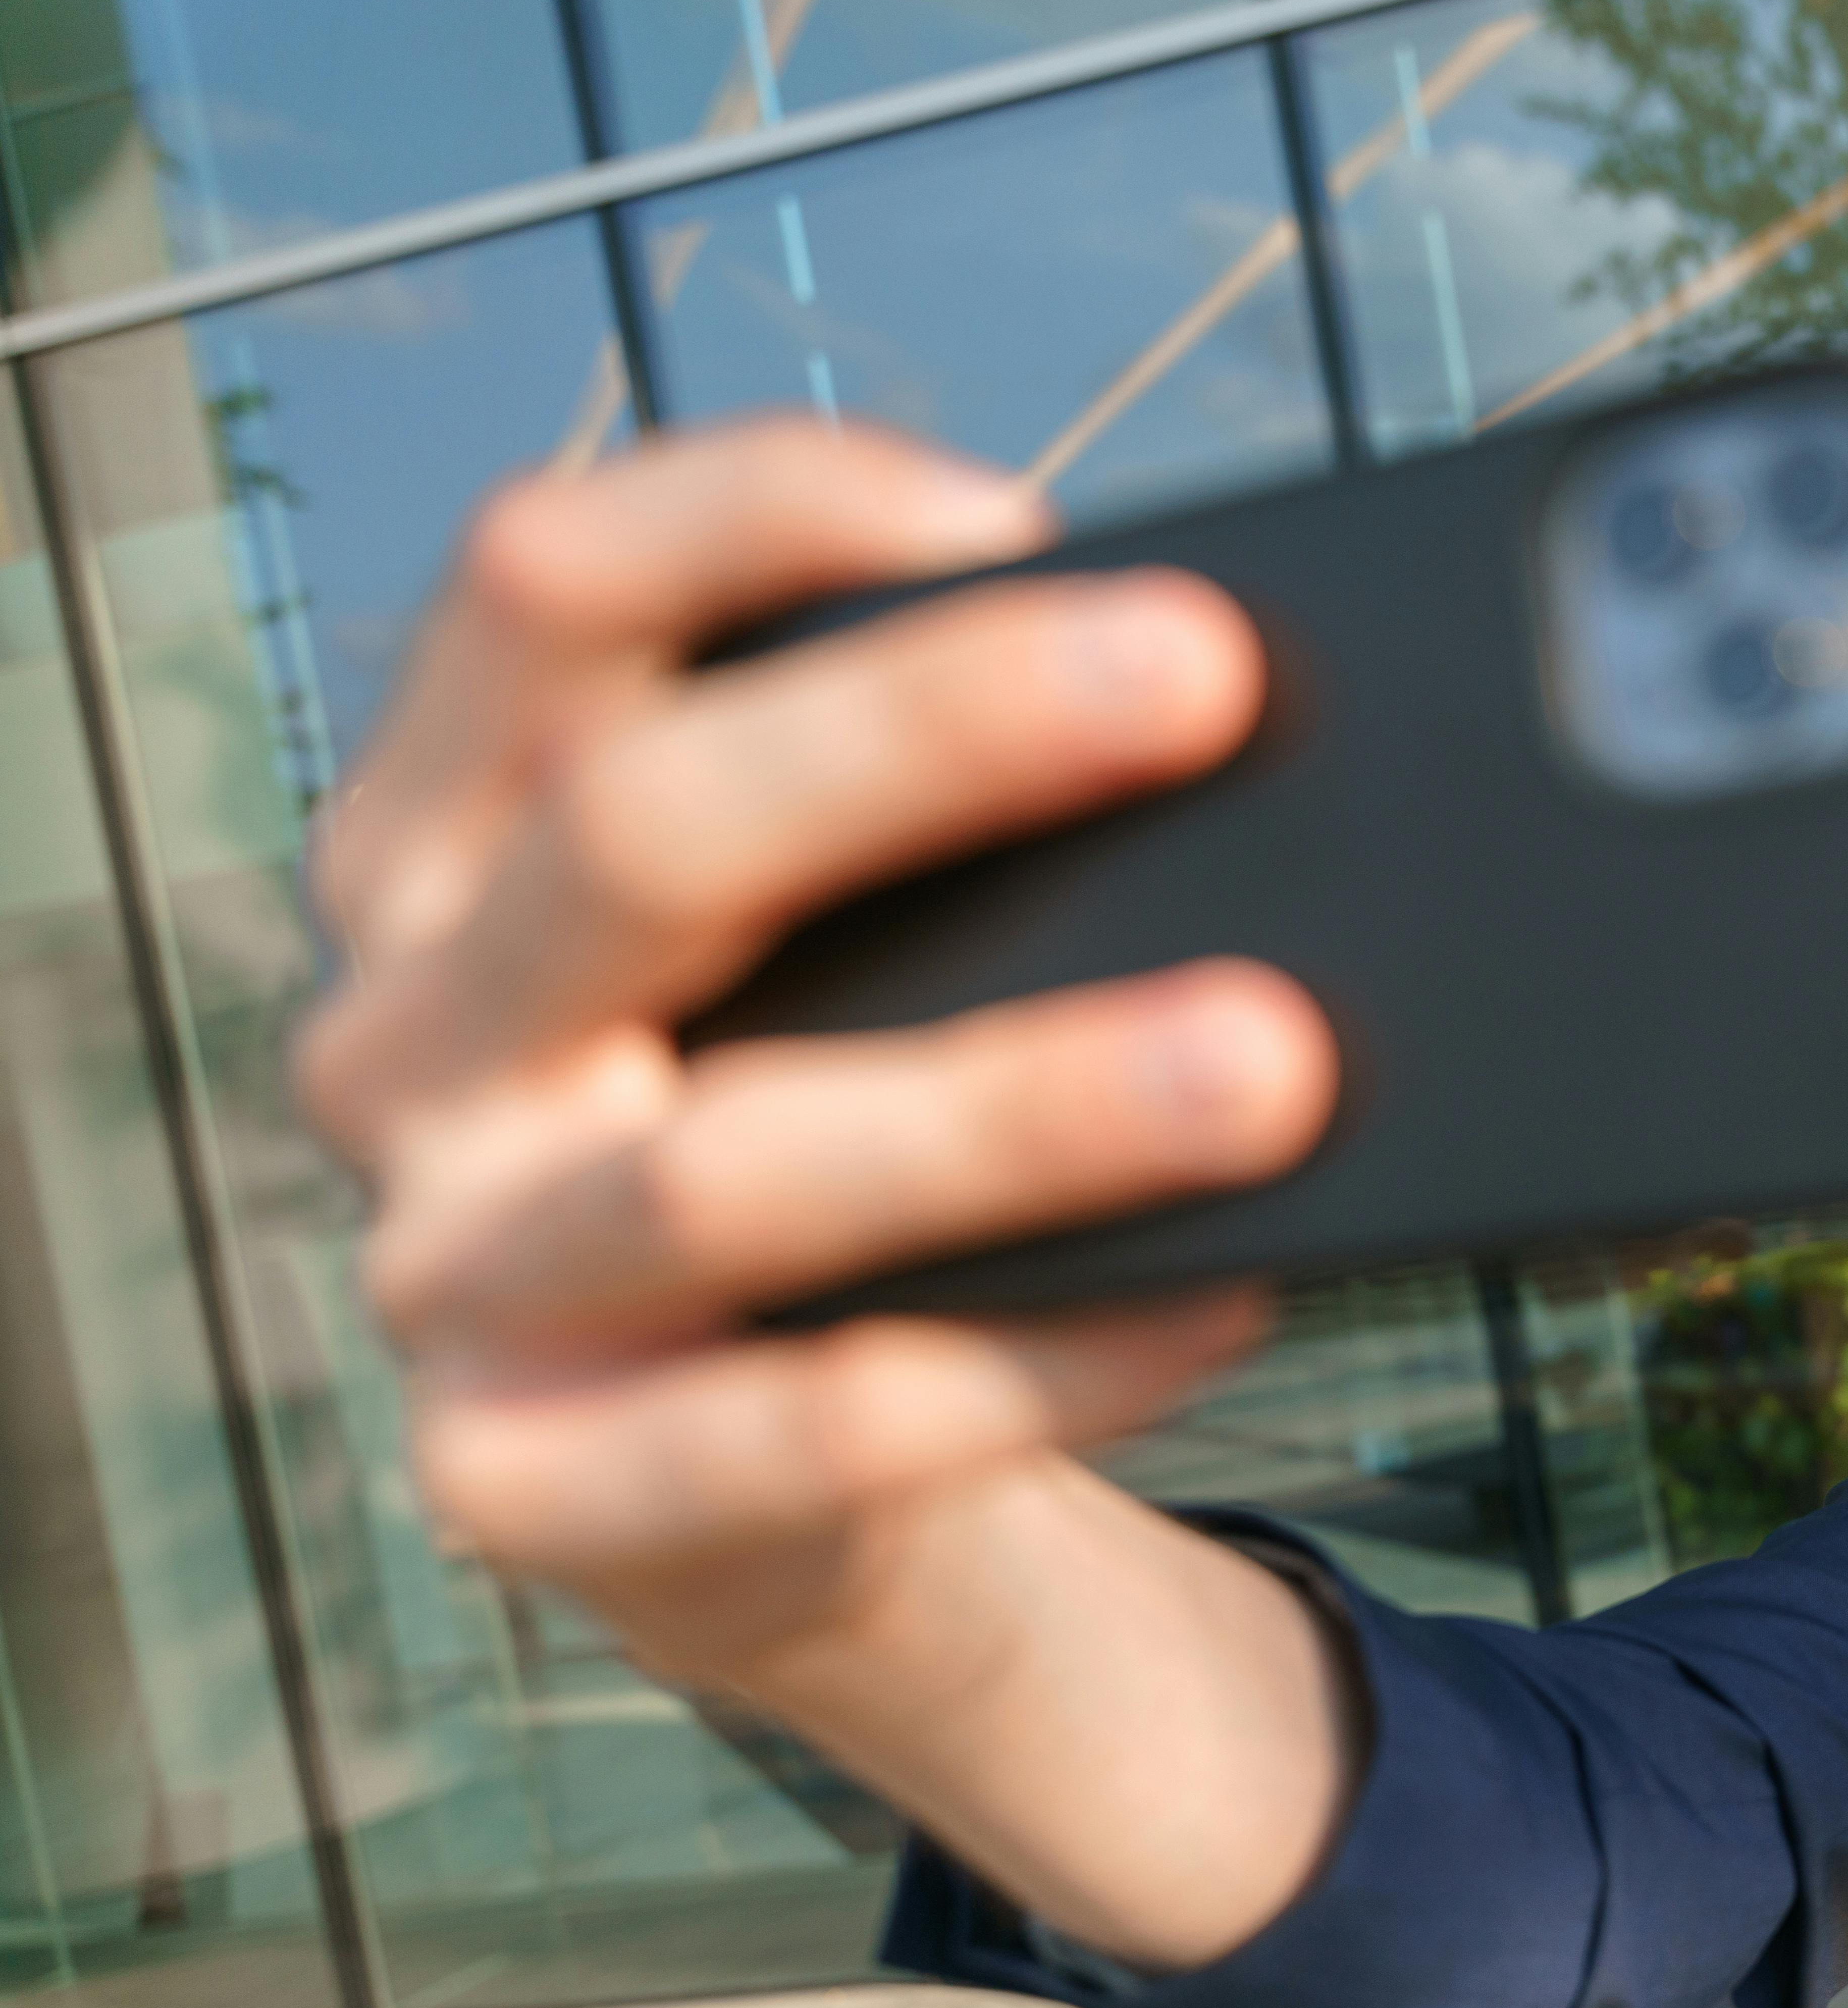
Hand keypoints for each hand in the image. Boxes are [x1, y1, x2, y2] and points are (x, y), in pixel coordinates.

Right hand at [296, 419, 1357, 1962]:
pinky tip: (1227, 1293)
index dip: (756, 510)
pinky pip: (815, 1424)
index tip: (1011, 508)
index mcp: (446, 843)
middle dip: (936, 735)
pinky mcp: (529, 1487)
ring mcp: (447, 1273)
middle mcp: (410, 1038)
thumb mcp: (828, 958)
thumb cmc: (822, 1135)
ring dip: (1030, 1103)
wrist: (771, 1499)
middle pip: (644, 834)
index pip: (534, 585)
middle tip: (1205, 678)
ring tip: (1277, 1056)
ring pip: (732, 1168)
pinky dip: (1046, 1357)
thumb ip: (922, 838)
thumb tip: (1208, 704)